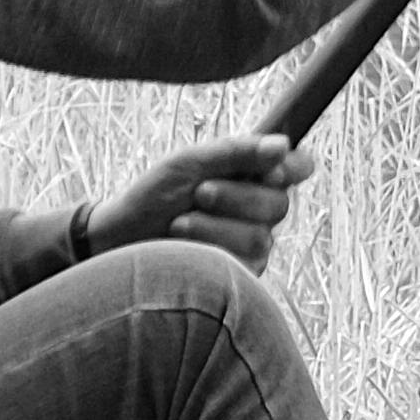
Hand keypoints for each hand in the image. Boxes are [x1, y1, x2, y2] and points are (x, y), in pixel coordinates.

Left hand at [76, 135, 308, 275]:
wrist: (120, 241)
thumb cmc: (154, 196)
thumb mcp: (189, 163)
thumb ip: (235, 153)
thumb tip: (282, 145)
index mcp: (254, 175)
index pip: (299, 167)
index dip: (291, 168)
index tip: (270, 168)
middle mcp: (261, 210)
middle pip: (280, 203)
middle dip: (235, 196)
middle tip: (199, 193)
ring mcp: (254, 244)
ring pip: (260, 236)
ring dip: (213, 226)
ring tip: (180, 223)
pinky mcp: (242, 274)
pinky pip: (245, 264)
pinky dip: (209, 250)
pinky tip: (185, 249)